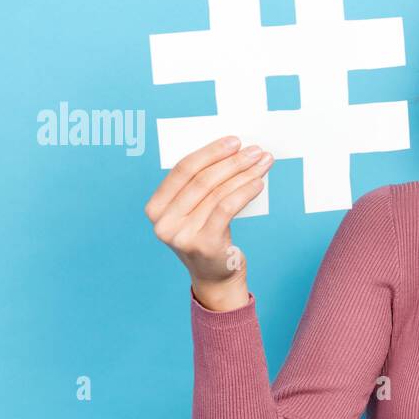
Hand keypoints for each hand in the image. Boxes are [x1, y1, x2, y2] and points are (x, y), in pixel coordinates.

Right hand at [145, 135, 273, 308]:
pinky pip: (226, 208)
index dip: (209, 152)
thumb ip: (200, 186)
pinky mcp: (203, 244)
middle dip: (232, 161)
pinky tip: (258, 183)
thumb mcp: (196, 211)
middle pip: (201, 179)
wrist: (216, 277)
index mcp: (155, 208)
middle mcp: (163, 222)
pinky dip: (244, 191)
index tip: (233, 141)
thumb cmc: (209, 236)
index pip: (182, 170)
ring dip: (244, 173)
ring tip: (262, 163)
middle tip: (255, 150)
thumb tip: (231, 151)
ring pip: (217, 192)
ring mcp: (181, 235)